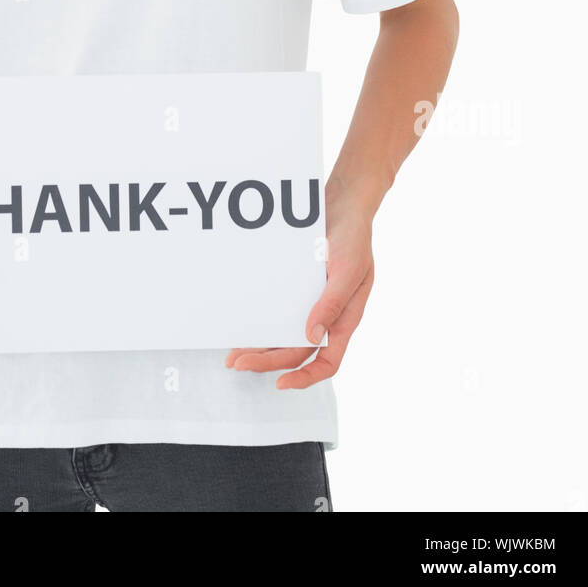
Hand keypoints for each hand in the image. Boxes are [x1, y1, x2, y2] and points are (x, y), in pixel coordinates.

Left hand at [224, 183, 374, 388]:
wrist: (343, 202)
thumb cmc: (354, 238)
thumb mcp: (348, 271)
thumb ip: (332, 304)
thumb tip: (311, 336)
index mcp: (345, 319)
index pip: (328, 362)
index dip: (305, 377)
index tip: (280, 384)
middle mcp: (326, 316)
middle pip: (296, 351)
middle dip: (268, 362)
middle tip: (238, 363)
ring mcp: (310, 302)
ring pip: (284, 335)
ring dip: (260, 346)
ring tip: (234, 353)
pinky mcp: (296, 287)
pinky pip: (277, 310)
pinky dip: (262, 321)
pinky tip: (245, 324)